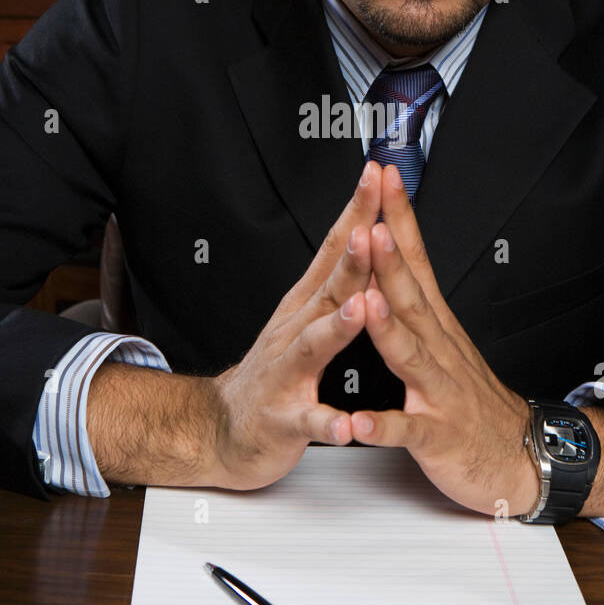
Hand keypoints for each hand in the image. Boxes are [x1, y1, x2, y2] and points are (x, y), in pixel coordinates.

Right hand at [205, 161, 382, 489]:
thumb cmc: (277, 372)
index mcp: (306, 305)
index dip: (356, 212)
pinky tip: (344, 425)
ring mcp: (285, 374)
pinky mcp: (283, 419)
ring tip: (362, 309)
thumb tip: (371, 232)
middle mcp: (294, 331)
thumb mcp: (306, 317)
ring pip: (313, 345)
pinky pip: (307, 421)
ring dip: (337, 326)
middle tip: (373, 227)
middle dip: (351, 257)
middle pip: (327, 287)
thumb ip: (337, 279)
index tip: (376, 176)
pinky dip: (326, 423)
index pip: (334, 248)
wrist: (227, 429)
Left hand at [348, 165, 539, 516]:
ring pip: (411, 354)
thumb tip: (392, 251)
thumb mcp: (446, 341)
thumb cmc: (473, 401)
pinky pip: (408, 431)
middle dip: (391, 259)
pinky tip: (360, 421)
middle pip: (412, 297)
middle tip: (370, 221)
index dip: (400, 219)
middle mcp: (440, 350)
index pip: (417, 260)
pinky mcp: (437, 436)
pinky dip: (384, 426)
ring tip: (365, 300)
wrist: (523, 457)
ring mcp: (440, 391)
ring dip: (388, 327)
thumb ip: (416, 300)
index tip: (385, 177)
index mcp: (437, 326)